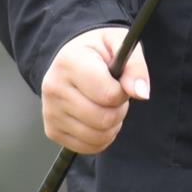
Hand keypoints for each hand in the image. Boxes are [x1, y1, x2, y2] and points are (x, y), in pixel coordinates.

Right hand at [40, 25, 150, 154]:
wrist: (71, 58)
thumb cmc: (99, 50)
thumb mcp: (119, 44)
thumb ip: (135, 66)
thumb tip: (141, 93)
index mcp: (69, 62)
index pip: (109, 95)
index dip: (123, 92)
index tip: (120, 81)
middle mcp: (54, 87)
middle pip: (104, 119)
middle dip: (119, 110)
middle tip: (115, 95)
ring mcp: (50, 111)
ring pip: (98, 136)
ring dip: (112, 124)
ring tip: (106, 105)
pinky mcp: (52, 130)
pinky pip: (88, 147)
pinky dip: (101, 137)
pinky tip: (97, 118)